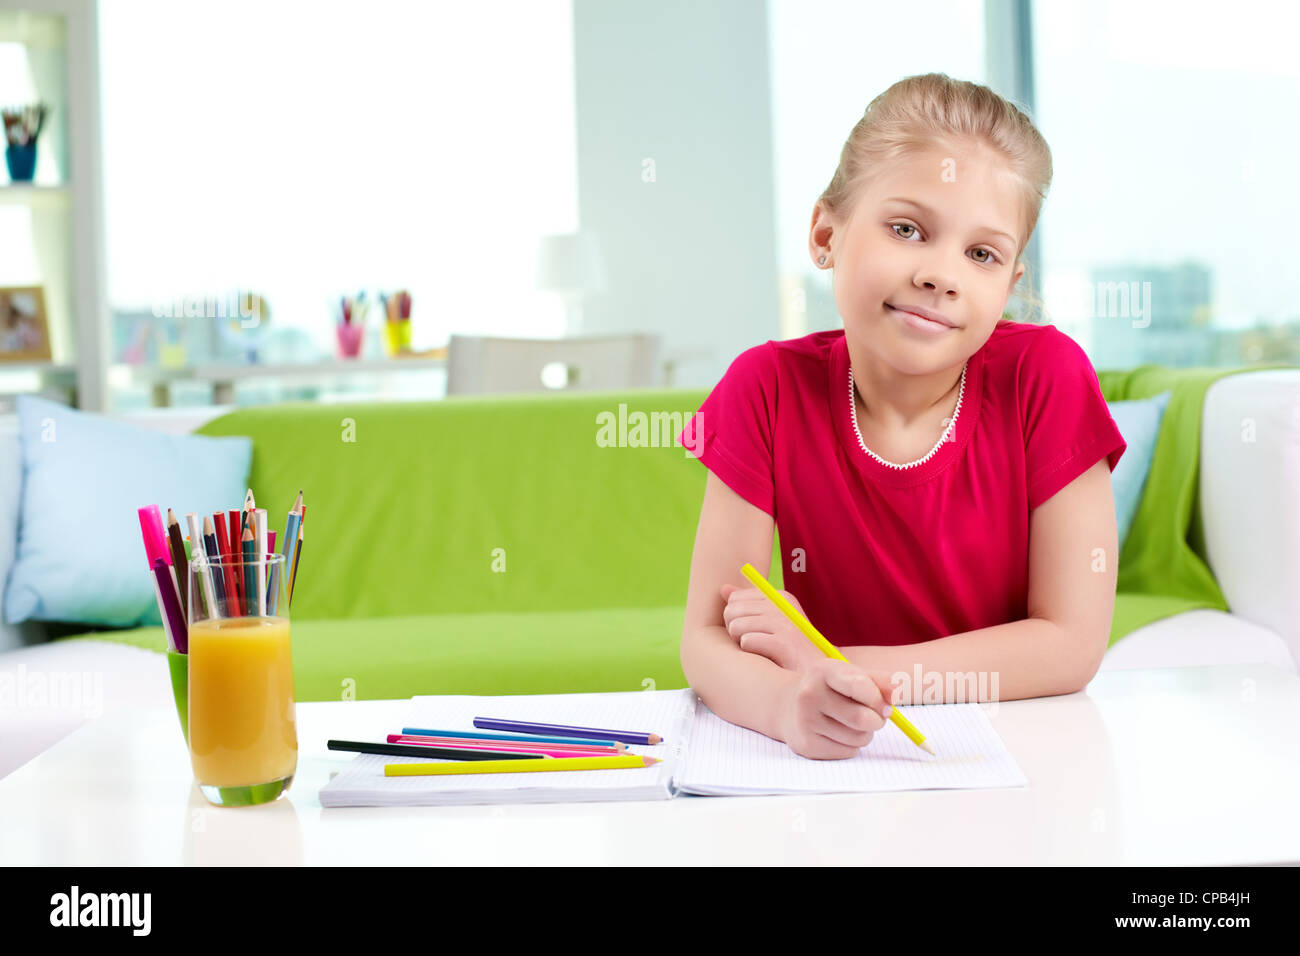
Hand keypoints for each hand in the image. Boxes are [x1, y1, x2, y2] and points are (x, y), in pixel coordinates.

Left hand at [721, 582, 826, 672]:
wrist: (815, 677)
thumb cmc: (789, 652)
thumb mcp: (770, 623)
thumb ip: (746, 604)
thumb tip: (723, 589)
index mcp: (779, 597)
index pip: (734, 598)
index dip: (736, 618)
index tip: (753, 630)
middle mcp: (783, 605)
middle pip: (731, 611)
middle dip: (735, 632)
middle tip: (756, 644)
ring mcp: (785, 622)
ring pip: (735, 626)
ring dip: (742, 644)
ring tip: (762, 652)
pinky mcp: (784, 642)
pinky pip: (746, 642)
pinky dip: (752, 654)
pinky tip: (768, 659)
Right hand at [776, 658, 901, 759]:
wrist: (787, 705)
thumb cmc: (828, 688)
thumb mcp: (849, 675)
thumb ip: (878, 680)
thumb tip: (899, 690)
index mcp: (823, 671)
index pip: (859, 685)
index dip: (878, 699)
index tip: (884, 704)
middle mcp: (809, 695)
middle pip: (862, 719)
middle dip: (877, 720)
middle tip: (873, 716)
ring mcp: (805, 721)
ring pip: (859, 738)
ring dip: (865, 734)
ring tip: (853, 724)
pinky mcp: (807, 745)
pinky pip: (848, 752)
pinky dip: (852, 745)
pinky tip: (838, 734)